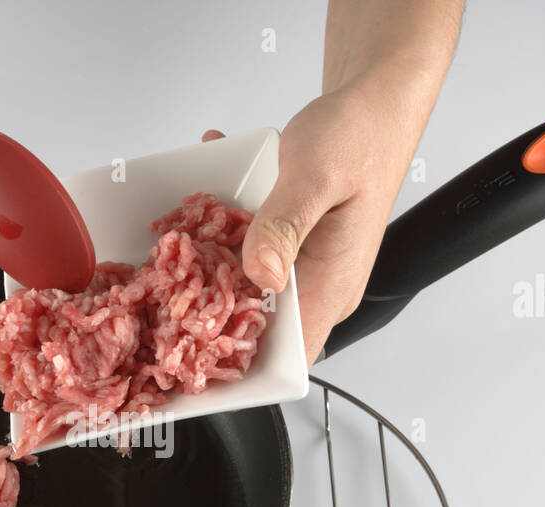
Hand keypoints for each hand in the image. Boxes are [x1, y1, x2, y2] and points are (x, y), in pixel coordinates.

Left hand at [205, 82, 439, 363]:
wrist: (375, 101)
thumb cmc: (359, 134)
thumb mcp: (317, 174)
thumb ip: (285, 225)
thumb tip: (262, 275)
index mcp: (332, 287)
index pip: (289, 357)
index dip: (241, 367)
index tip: (192, 353)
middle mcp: (318, 287)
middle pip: (256, 329)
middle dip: (207, 314)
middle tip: (168, 284)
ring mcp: (302, 268)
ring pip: (243, 291)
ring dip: (208, 267)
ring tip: (184, 234)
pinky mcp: (288, 246)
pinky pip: (246, 256)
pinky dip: (219, 235)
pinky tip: (206, 200)